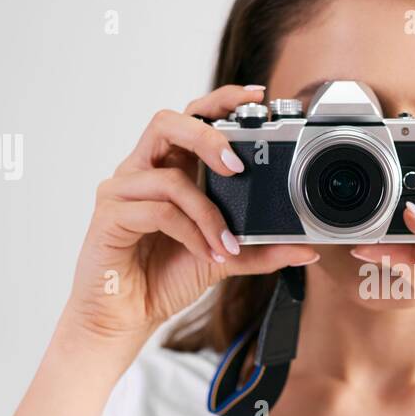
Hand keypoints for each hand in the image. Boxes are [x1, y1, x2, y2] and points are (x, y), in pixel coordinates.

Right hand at [59, 84, 317, 354]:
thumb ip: (260, 250)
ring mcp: (121, 190)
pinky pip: (158, 211)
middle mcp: (141, 171)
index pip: (191, 118)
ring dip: (207, 211)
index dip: (221, 100)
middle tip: (239, 166)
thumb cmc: (164, 278)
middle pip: (168, 122)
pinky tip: (205, 252)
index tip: (258, 98)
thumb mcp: (223, 258)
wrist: (126, 317)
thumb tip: (305, 249)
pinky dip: (191, 233)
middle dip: (208, 137)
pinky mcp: (109, 215)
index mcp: (168, 168)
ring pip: (168, 175)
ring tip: (227, 242)